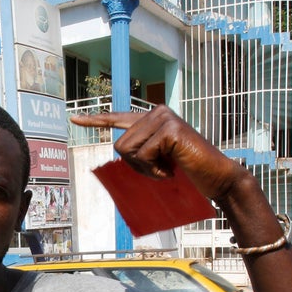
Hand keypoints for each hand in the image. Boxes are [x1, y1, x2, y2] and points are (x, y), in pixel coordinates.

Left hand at [70, 106, 246, 200]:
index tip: (74, 118)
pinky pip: (143, 155)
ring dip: (145, 168)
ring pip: (127, 150)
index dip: (95, 121)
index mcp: (152, 120)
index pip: (118, 119)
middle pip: (119, 145)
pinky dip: (154, 169)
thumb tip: (119, 151)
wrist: (217, 178)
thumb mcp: (157, 161)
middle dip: (135, 166)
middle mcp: (156, 113)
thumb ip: (139, 152)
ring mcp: (164, 118)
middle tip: (160, 170)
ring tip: (167, 168)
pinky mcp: (170, 128)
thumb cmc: (188, 173)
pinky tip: (172, 169)